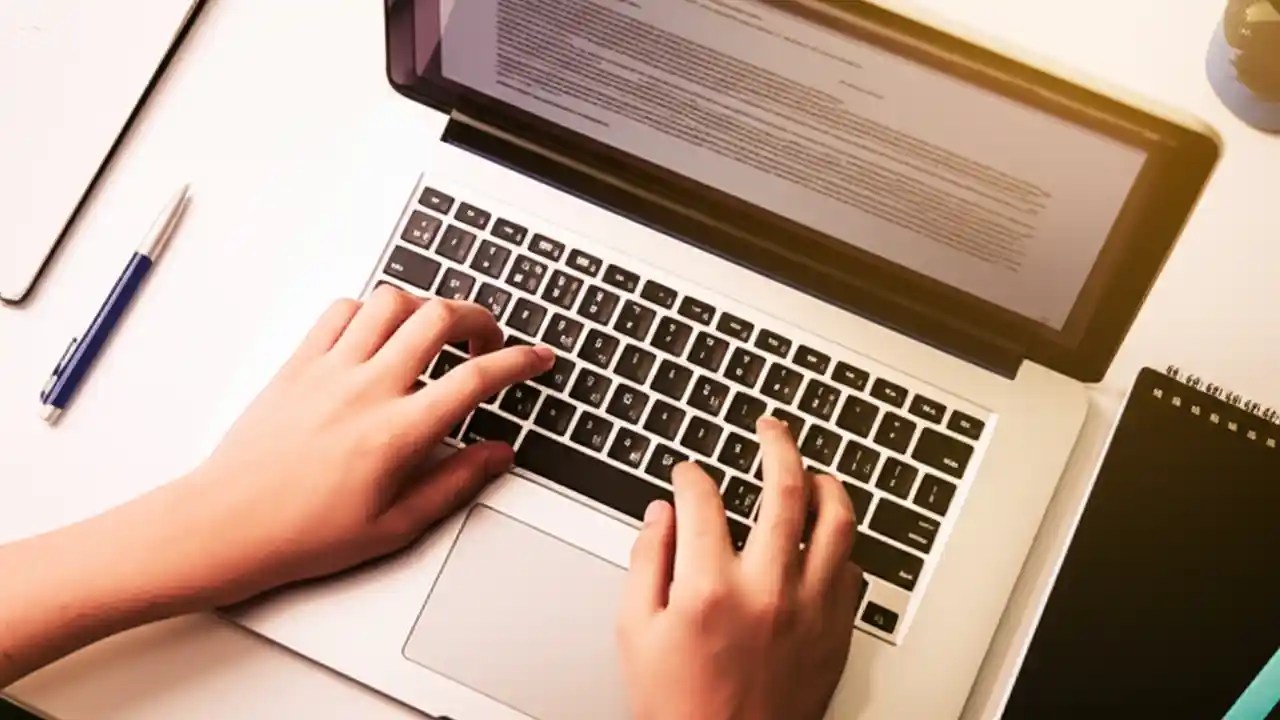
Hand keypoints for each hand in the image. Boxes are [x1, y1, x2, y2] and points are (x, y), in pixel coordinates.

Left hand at [121, 286, 554, 606]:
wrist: (226, 526)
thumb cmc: (303, 533)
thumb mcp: (395, 526)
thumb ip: (455, 483)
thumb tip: (497, 453)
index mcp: (397, 434)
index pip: (476, 378)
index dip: (519, 362)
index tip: (536, 358)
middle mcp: (366, 390)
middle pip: (439, 317)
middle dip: (479, 318)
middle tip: (488, 340)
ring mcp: (329, 369)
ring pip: (391, 301)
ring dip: (424, 307)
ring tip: (434, 333)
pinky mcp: (298, 363)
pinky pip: (340, 310)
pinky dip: (369, 311)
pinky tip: (377, 337)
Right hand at [617, 416, 861, 719]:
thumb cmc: (680, 708)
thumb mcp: (636, 634)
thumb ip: (647, 563)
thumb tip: (661, 515)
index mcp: (710, 588)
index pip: (704, 500)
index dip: (691, 475)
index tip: (687, 473)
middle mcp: (768, 590)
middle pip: (785, 488)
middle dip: (776, 443)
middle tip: (770, 428)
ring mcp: (810, 609)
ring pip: (836, 522)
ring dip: (826, 484)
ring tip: (813, 471)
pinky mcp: (835, 632)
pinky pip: (852, 570)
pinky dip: (840, 545)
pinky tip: (824, 539)